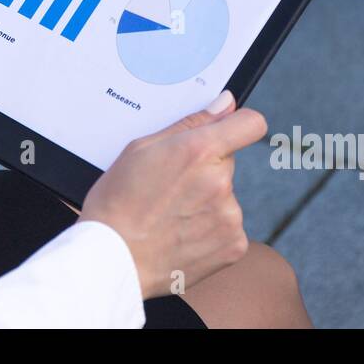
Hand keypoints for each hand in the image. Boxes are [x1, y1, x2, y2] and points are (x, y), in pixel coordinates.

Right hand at [80, 92, 266, 299]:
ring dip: (205, 202)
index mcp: (199, 150)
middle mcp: (220, 181)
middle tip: (170, 187)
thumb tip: (225, 104)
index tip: (227, 131)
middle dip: (205, 169)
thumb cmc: (118, 202)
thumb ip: (190, 124)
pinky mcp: (234, 245)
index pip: (250, 124)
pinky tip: (181, 236)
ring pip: (225, 197)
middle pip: (226, 163)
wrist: (113, 259)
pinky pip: (227, 228)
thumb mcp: (140, 149)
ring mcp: (230, 216)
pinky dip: (209, 231)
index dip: (239, 124)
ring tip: (169, 217)